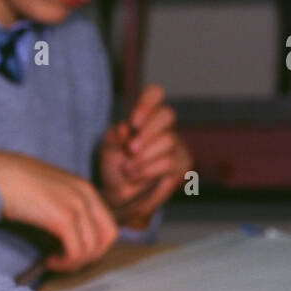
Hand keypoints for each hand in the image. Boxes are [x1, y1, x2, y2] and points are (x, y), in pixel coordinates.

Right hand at [0, 149, 117, 272]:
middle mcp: (86, 195)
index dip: (94, 245)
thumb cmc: (14, 184)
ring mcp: (77, 206)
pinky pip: (77, 252)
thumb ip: (66, 205)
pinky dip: (65, 263)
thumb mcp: (50, 191)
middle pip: (107, 238)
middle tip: (67, 261)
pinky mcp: (63, 218)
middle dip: (90, 256)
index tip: (71, 250)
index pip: (108, 225)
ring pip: (92, 249)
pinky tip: (49, 261)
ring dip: (74, 263)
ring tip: (54, 261)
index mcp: (85, 189)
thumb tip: (70, 233)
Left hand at [98, 85, 190, 229]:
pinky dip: (149, 171)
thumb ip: (114, 136)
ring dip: (144, 157)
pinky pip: (170, 163)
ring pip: (168, 141)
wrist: (120, 196)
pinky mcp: (182, 163)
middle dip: (148, 132)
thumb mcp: (108, 148)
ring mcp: (176, 144)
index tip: (134, 123)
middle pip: (167, 114)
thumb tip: (124, 128)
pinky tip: (137, 176)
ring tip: (128, 169)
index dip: (147, 103)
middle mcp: (163, 126)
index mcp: (145, 115)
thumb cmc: (114, 166)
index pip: (155, 94)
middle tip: (130, 149)